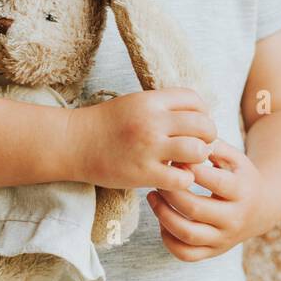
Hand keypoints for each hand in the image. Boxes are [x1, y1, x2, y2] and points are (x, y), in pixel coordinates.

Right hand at [71, 88, 216, 192]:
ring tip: (188, 162)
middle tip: (198, 145)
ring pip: (197, 151)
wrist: (74, 143)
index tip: (195, 125)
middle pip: (203, 125)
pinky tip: (174, 177)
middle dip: (207, 137)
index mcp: (151, 101)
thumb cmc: (106, 124)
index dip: (202, 113)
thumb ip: (163, 106)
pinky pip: (181, 178)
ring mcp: (149, 148)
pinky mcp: (143, 173)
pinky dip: (183, 180)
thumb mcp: (135, 103)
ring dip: (198, 159)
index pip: (195, 100)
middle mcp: (152, 121)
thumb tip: (196, 115)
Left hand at [145, 139, 268, 260]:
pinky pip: (185, 253)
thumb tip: (187, 141)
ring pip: (186, 234)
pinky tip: (163, 219)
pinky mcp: (214, 252)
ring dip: (163, 214)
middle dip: (170, 190)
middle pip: (194, 208)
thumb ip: (214, 146)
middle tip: (159, 177)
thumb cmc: (240, 176)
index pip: (212, 180)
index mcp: (241, 191)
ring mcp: (223, 238)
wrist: (262, 208)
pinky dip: (168, 239)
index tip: (175, 158)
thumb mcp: (235, 157)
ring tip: (153, 196)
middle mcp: (234, 218)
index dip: (188, 168)